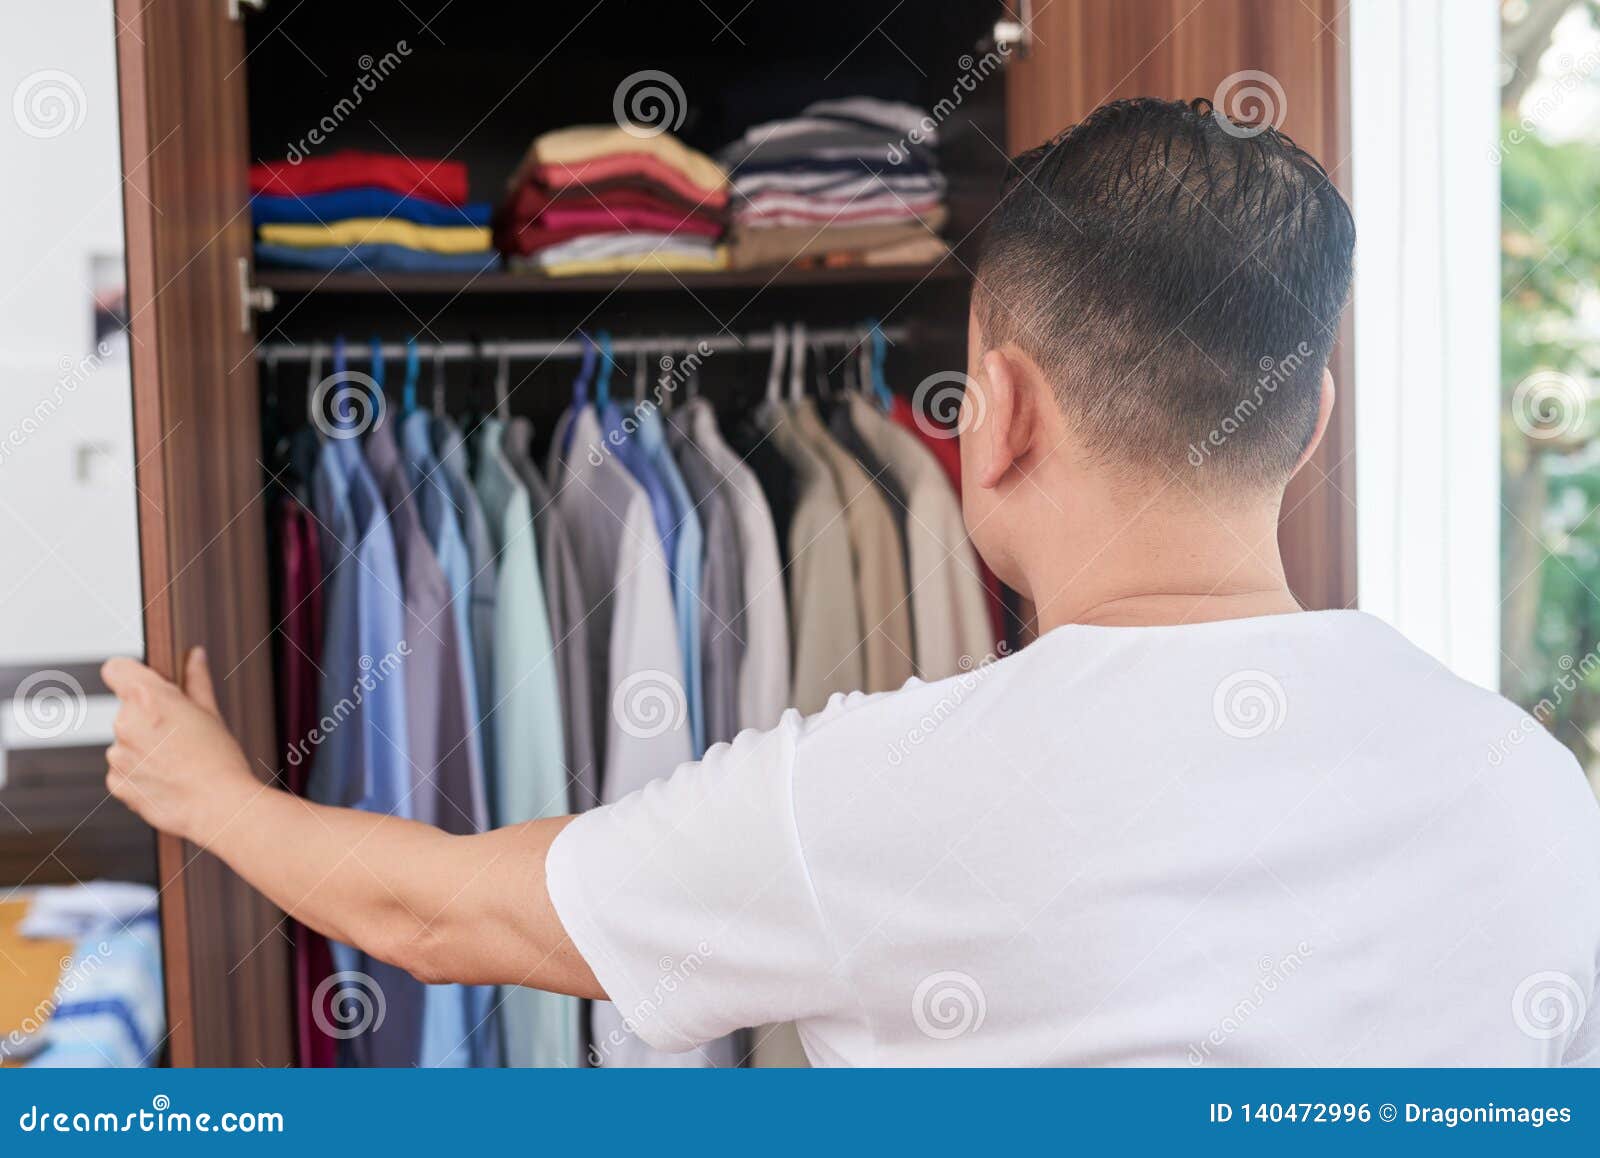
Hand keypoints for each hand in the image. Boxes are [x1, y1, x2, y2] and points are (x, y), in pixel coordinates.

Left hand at [102, 647, 257, 843]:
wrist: (219, 806)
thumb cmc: (220, 760)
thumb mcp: (211, 713)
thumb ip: (195, 680)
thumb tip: (195, 656)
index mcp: (148, 698)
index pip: (115, 669)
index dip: (130, 674)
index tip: (145, 685)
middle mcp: (125, 723)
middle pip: (128, 710)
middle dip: (148, 718)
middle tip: (181, 735)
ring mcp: (117, 755)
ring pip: (126, 741)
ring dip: (144, 747)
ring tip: (177, 762)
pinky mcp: (115, 782)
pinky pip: (123, 770)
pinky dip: (140, 773)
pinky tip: (168, 779)